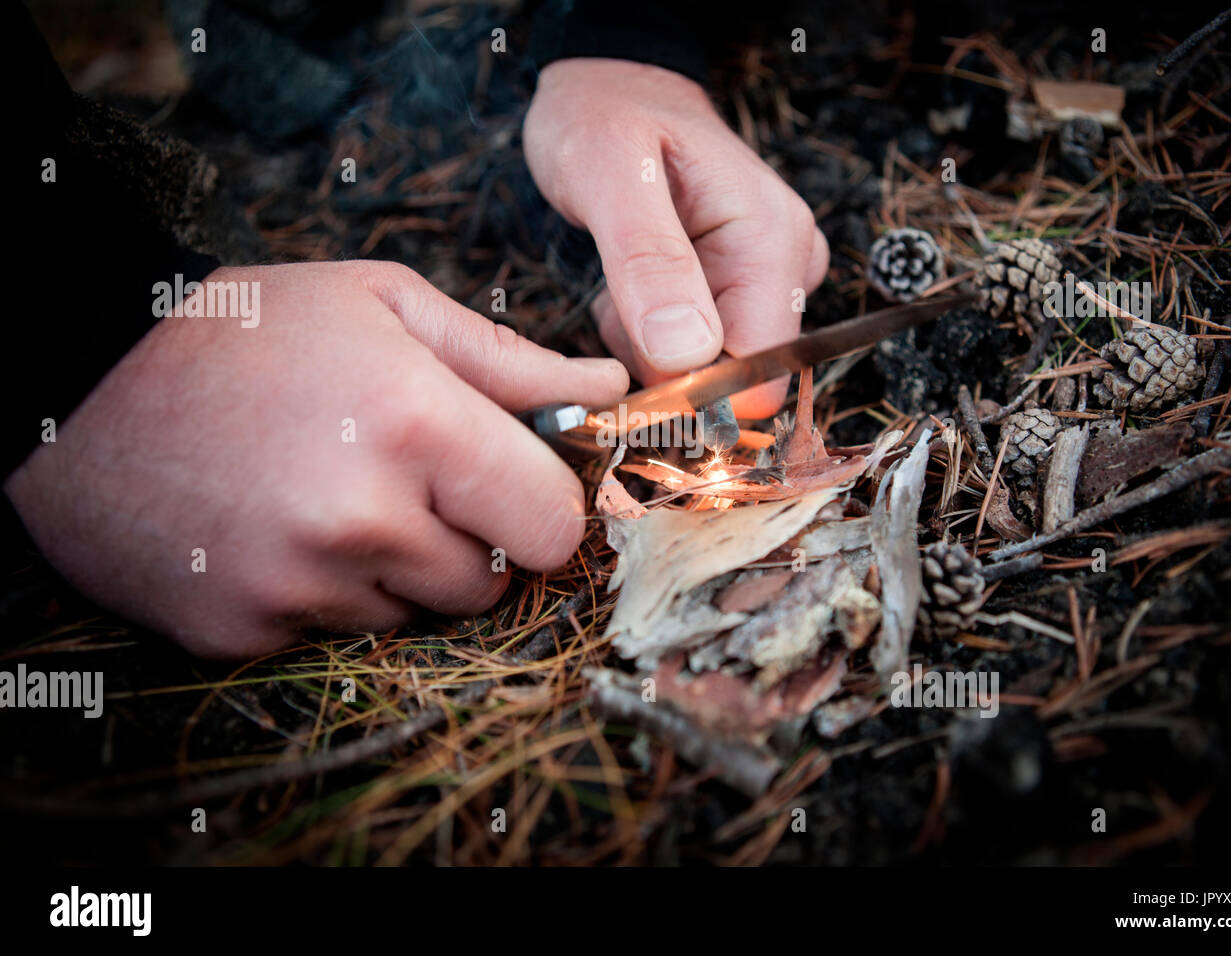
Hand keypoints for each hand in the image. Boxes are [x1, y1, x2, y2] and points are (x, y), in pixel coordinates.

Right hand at [4, 262, 626, 657]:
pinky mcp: (236, 634)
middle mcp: (360, 520)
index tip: (513, 486)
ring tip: (328, 495)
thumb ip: (510, 362)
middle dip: (469, 540)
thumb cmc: (247, 327)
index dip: (541, 507)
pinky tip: (275, 529)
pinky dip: (320, 596)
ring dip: (394, 570)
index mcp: (416, 427)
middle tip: (406, 480)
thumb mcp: (387, 306)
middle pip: (489, 583)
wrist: (76, 377)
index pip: (553, 528)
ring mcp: (294, 587)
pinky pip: (330, 636)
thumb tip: (608, 392)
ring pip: (410, 614)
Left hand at [524, 58, 828, 417]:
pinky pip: (691, 353)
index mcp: (771, 240)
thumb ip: (649, 262)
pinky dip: (647, 336)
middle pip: (733, 377)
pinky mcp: (738, 293)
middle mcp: (787, 265)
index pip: (759, 369)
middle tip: (615, 295)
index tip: (633, 365)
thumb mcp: (609, 173)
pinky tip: (630, 287)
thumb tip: (688, 355)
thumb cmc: (605, 116)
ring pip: (704, 370)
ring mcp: (766, 281)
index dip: (694, 389)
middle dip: (661, 363)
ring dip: (646, 346)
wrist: (608, 90)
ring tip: (619, 278)